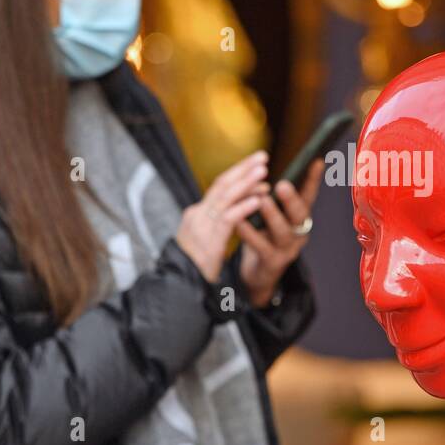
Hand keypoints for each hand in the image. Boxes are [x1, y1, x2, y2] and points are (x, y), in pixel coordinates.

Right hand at [175, 151, 269, 281]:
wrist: (181, 287)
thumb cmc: (198, 267)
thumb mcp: (207, 239)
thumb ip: (220, 222)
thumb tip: (241, 204)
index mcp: (196, 214)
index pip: (218, 187)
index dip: (239, 174)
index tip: (256, 165)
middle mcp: (197, 215)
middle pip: (221, 185)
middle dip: (243, 169)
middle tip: (262, 156)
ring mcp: (201, 227)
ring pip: (225, 197)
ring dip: (246, 182)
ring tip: (264, 172)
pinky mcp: (209, 241)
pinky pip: (228, 219)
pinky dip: (243, 207)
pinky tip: (258, 200)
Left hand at [237, 159, 324, 307]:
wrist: (259, 275)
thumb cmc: (264, 238)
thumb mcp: (272, 217)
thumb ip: (271, 198)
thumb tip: (260, 168)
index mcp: (299, 218)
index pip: (309, 195)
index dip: (312, 179)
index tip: (316, 161)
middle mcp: (298, 232)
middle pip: (300, 214)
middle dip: (292, 199)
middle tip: (282, 184)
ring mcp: (287, 249)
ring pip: (283, 231)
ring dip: (273, 215)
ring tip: (262, 201)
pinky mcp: (272, 262)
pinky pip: (261, 246)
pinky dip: (249, 233)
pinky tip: (239, 222)